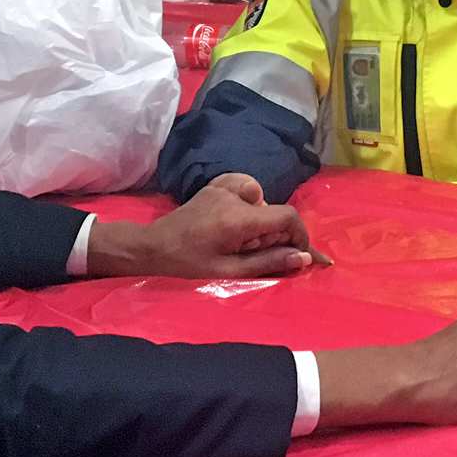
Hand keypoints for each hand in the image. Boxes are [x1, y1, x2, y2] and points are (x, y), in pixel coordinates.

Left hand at [90, 173, 329, 278]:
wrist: (154, 246)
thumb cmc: (189, 264)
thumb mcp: (229, 271)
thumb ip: (268, 262)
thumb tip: (303, 258)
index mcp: (238, 220)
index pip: (287, 217)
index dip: (300, 236)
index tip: (298, 255)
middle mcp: (235, 197)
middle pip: (274, 212)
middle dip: (275, 235)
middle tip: (256, 254)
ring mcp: (224, 188)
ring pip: (262, 200)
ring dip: (261, 220)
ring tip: (243, 238)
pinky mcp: (216, 185)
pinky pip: (245, 185)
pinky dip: (249, 197)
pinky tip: (238, 213)